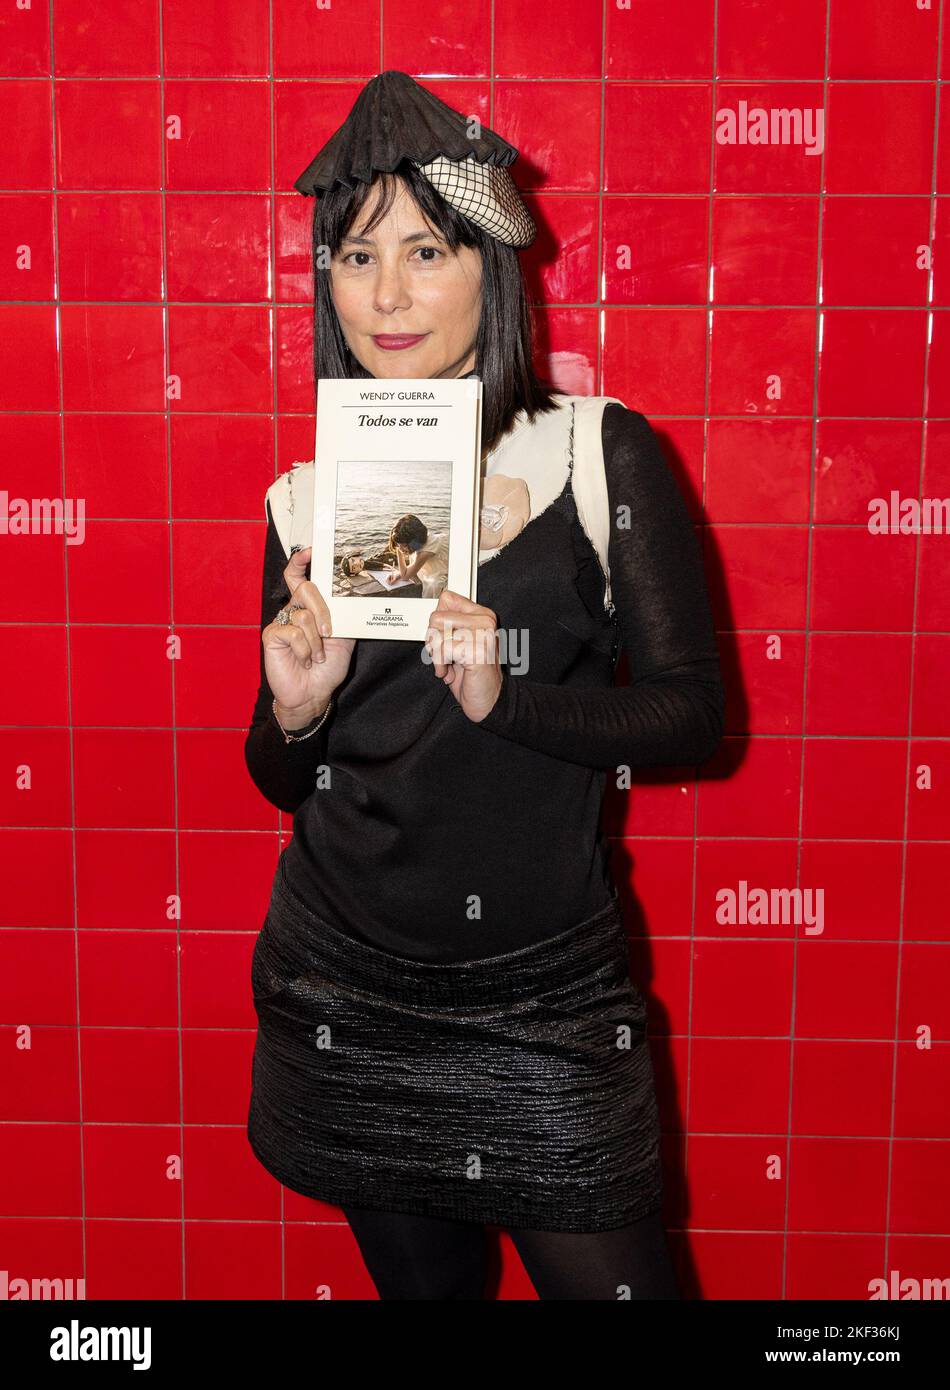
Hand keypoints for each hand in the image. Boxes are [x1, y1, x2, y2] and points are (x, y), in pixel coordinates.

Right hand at [262, 547, 354, 717]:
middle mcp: (293, 610)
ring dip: (316, 641)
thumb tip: (356, 597)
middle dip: (323, 611)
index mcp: (309, 607)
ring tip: (316, 657)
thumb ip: (345, 617)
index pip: (300, 577)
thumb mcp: (344, 639)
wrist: (313, 694)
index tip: (311, 551)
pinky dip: (305, 649)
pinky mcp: (272, 635)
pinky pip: (292, 632)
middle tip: (329, 634)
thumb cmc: (326, 668)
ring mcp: (281, 622)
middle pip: (306, 589)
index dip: (302, 561)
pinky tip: (304, 660)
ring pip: (303, 614)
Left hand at [425, 590, 502, 722]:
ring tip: (449, 664)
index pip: (447, 599)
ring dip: (437, 655)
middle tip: (445, 655)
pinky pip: (443, 649)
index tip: (444, 638)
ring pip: (437, 634)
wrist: (488, 700)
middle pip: (437, 617)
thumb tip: (433, 615)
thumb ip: (449, 625)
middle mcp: (485, 621)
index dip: (438, 622)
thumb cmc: (472, 675)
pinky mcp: (478, 650)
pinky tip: (450, 672)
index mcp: (482, 615)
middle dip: (434, 640)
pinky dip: (441, 665)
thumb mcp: (458, 643)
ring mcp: (483, 634)